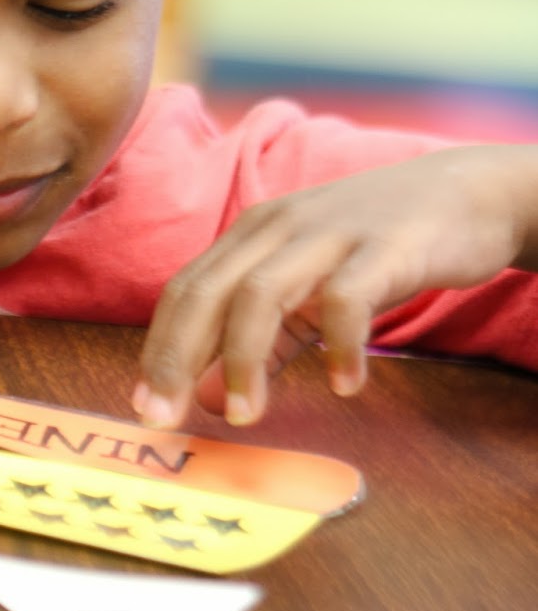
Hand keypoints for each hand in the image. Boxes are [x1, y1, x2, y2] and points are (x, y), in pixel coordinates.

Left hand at [133, 144, 537, 429]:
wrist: (467, 192)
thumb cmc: (379, 245)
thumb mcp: (312, 286)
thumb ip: (268, 340)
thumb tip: (210, 396)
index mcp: (254, 234)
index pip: (186, 290)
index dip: (158, 349)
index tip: (143, 408)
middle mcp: (279, 227)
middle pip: (208, 291)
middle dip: (177, 357)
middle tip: (164, 418)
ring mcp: (329, 233)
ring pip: (261, 293)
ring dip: (244, 359)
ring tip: (245, 415)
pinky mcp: (384, 246)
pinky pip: (347, 297)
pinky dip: (339, 345)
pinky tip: (346, 384)